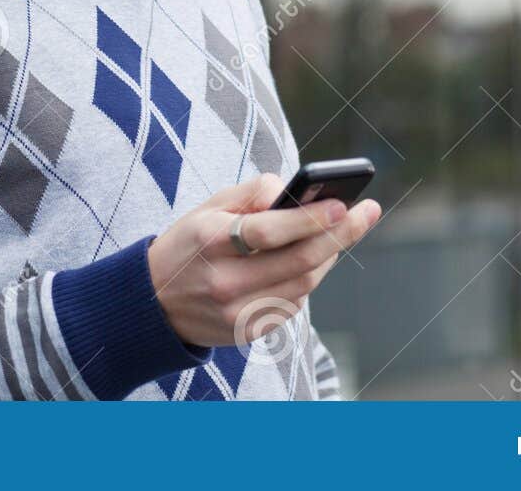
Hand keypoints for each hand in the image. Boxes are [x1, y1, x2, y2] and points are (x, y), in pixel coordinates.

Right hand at [145, 172, 381, 347]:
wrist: (153, 302)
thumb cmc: (188, 244)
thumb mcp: (207, 208)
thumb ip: (251, 194)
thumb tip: (295, 190)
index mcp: (210, 242)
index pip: (269, 231)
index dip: (309, 218)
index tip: (342, 203)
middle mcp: (225, 281)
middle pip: (297, 260)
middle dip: (339, 235)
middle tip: (366, 213)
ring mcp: (237, 312)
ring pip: (303, 284)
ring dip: (330, 255)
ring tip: (346, 230)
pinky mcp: (248, 331)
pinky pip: (293, 303)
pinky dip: (310, 278)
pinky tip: (318, 258)